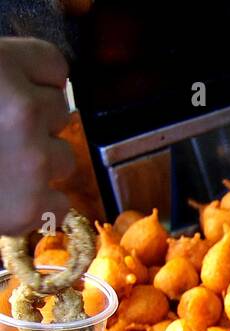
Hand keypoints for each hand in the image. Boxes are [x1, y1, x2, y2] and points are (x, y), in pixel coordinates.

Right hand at [0, 38, 74, 234]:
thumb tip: (28, 83)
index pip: (53, 65)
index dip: (34, 80)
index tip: (15, 92)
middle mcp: (23, 110)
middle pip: (60, 111)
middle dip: (33, 121)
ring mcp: (32, 160)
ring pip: (63, 157)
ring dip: (37, 162)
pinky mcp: (31, 206)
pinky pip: (59, 202)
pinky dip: (34, 204)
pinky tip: (2, 196)